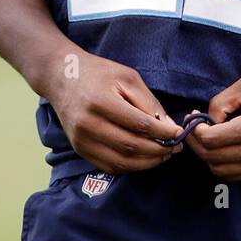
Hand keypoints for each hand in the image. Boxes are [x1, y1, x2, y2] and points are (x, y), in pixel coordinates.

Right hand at [47, 50, 183, 174]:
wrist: (62, 77)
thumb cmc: (98, 73)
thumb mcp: (127, 77)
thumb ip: (149, 103)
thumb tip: (170, 127)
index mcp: (101, 102)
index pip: (140, 125)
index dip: (163, 133)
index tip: (179, 134)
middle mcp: (88, 124)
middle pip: (131, 146)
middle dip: (159, 150)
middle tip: (175, 148)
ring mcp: (81, 140)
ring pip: (121, 162)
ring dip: (147, 163)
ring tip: (163, 155)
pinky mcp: (79, 150)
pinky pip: (109, 166)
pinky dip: (130, 167)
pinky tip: (143, 159)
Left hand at [180, 72, 240, 180]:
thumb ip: (221, 101)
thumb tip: (206, 120)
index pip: (210, 140)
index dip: (195, 130)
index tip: (195, 118)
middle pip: (211, 157)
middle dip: (196, 143)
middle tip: (196, 128)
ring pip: (219, 171)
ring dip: (208, 155)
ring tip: (210, 137)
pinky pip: (234, 175)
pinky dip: (222, 164)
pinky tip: (223, 146)